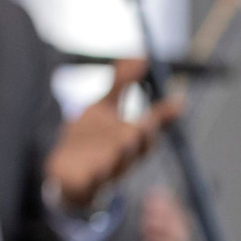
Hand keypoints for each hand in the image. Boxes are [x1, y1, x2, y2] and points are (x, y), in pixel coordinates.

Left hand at [45, 59, 181, 209]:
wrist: (64, 175)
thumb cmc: (91, 139)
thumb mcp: (103, 108)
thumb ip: (122, 84)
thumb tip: (140, 56)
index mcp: (132, 138)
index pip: (152, 127)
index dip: (163, 116)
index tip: (176, 100)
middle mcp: (122, 156)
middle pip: (139, 147)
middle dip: (144, 133)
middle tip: (146, 121)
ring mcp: (103, 172)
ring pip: (118, 164)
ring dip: (123, 153)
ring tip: (126, 140)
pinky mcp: (82, 184)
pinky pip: (90, 182)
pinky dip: (93, 176)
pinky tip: (95, 168)